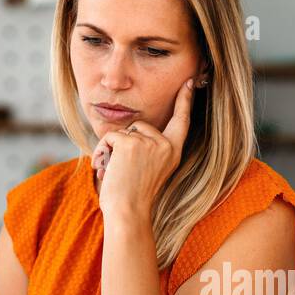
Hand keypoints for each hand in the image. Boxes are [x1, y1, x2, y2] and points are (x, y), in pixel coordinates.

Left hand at [93, 76, 196, 222]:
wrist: (128, 213)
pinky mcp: (131, 143)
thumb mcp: (147, 169)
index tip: (190, 81)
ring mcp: (150, 143)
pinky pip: (111, 136)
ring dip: (112, 149)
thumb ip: (147, 149)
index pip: (182, 121)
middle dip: (125, 143)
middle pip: (140, 126)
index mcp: (173, 153)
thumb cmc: (132, 198)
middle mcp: (166, 146)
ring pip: (123, 132)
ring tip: (114, 172)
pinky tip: (108, 168)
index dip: (185, 100)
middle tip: (121, 169)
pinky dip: (104, 151)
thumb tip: (129, 132)